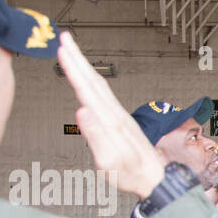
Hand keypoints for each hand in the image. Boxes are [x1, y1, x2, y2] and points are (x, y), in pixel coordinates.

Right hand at [56, 32, 165, 196]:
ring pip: (99, 84)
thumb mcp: (110, 161)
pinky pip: (103, 93)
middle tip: (64, 37)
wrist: (155, 180)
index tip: (62, 50)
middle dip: (78, 58)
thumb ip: (96, 135)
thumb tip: (82, 111)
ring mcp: (119, 116)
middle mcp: (116, 115)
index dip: (73, 69)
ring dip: (85, 65)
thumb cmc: (132, 174)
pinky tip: (88, 78)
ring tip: (72, 50)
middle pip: (94, 80)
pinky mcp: (121, 120)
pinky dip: (92, 80)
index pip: (87, 89)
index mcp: (111, 122)